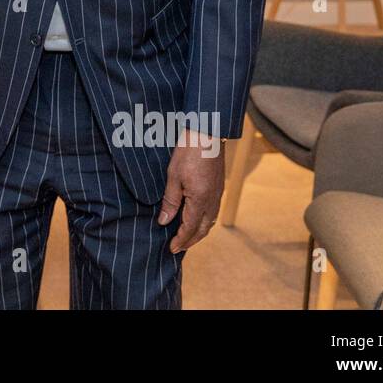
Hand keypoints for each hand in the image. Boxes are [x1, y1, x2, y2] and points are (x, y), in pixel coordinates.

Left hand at [157, 128, 223, 252]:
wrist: (207, 133)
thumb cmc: (188, 152)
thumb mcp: (173, 177)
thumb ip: (170, 201)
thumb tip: (164, 221)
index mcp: (200, 200)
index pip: (190, 228)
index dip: (181, 240)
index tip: (171, 248)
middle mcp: (212, 201)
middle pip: (203, 229)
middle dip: (190, 240)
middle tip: (178, 248)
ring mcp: (218, 194)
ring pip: (210, 221)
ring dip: (198, 232)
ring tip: (186, 237)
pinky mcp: (218, 187)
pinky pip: (212, 211)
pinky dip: (204, 220)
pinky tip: (195, 217)